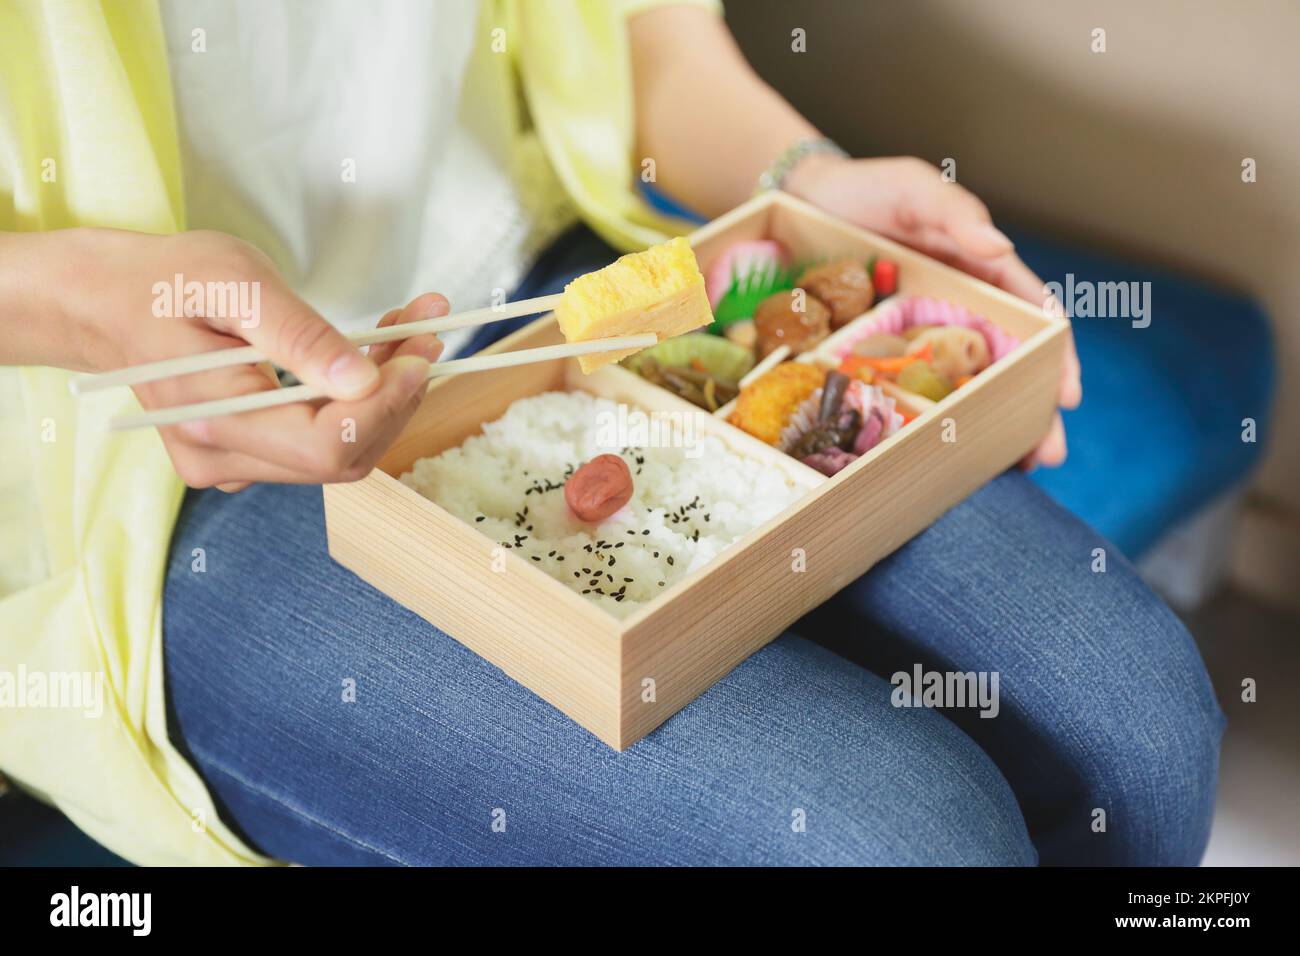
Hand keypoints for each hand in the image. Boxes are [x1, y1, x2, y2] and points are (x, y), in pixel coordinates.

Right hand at [61, 228, 444, 489]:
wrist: (109, 300)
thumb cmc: (166, 281)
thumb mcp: (237, 284)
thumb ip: (300, 337)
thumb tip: (363, 380)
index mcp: (213, 420)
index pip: (327, 443)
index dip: (387, 403)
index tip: (420, 348)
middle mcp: (221, 459)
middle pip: (343, 454)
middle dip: (397, 394)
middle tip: (425, 330)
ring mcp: (232, 465)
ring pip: (339, 451)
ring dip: (385, 396)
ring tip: (407, 333)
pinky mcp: (246, 456)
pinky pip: (319, 442)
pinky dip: (358, 403)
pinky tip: (372, 357)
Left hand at [786, 155, 1081, 467]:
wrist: (809, 201)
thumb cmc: (871, 190)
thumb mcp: (916, 190)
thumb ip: (955, 214)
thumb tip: (998, 248)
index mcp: (985, 271)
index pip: (1035, 318)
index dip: (1056, 356)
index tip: (1067, 395)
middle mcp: (964, 307)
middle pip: (1013, 362)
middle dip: (1036, 409)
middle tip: (1048, 454)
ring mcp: (929, 332)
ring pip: (972, 384)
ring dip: (997, 424)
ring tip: (1015, 467)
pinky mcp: (891, 349)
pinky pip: (920, 388)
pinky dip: (941, 419)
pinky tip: (947, 453)